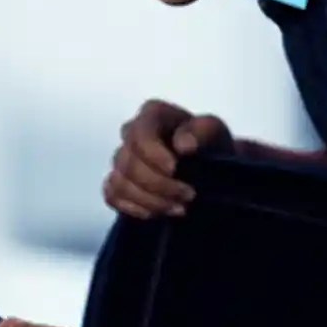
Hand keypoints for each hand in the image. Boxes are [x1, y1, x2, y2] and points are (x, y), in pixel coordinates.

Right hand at [105, 99, 234, 219]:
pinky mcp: (117, 181)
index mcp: (152, 114)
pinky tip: (156, 212)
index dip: (152, 153)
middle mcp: (130, 133)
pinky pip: (112, 196)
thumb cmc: (209, 145)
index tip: (174, 169)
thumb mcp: (215, 132)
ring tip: (179, 208)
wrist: (211, 167)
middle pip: (129, 163)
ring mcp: (121, 159)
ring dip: (151, 201)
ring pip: (120, 183)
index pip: (140, 133)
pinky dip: (133, 207)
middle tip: (188, 196)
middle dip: (159, 185)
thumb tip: (183, 145)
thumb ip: (202, 131)